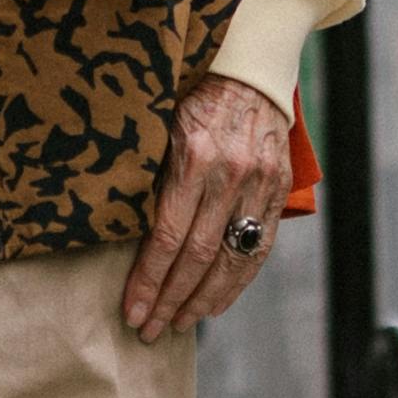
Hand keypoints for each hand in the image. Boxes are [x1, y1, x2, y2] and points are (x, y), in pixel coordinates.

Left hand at [123, 74, 297, 345]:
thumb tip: (119, 233)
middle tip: (149, 330)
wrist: (248, 67)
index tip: (132, 311)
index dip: (149, 281)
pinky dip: (237, 282)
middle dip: (171, 299)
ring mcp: (260, 184)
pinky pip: (259, 248)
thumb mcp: (161, 124)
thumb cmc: (190, 95)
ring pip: (232, 259)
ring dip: (203, 300)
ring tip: (179, 324)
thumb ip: (148, 175)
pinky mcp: (278, 189)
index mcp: (194, 158)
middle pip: (198, 256)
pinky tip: (216, 304)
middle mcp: (230, 175)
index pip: (167, 237)